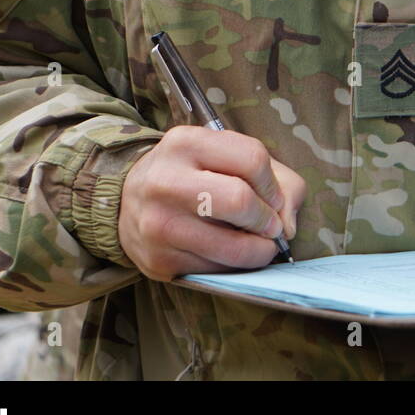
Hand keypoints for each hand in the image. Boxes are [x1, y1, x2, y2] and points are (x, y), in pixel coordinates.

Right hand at [119, 126, 306, 279]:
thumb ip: (277, 179)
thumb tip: (287, 226)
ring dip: (259, 251)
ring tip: (261, 245)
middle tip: (271, 227)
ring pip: (232, 248)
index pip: (252, 158)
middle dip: (268, 219)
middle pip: (240, 201)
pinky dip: (235, 266)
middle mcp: (165, 181)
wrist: (127, 200)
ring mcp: (158, 224)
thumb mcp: (227, 157)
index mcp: (185, 143)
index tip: (274, 198)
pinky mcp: (158, 261)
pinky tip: (231, 254)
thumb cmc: (193, 174)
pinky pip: (216, 271)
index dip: (273, 184)